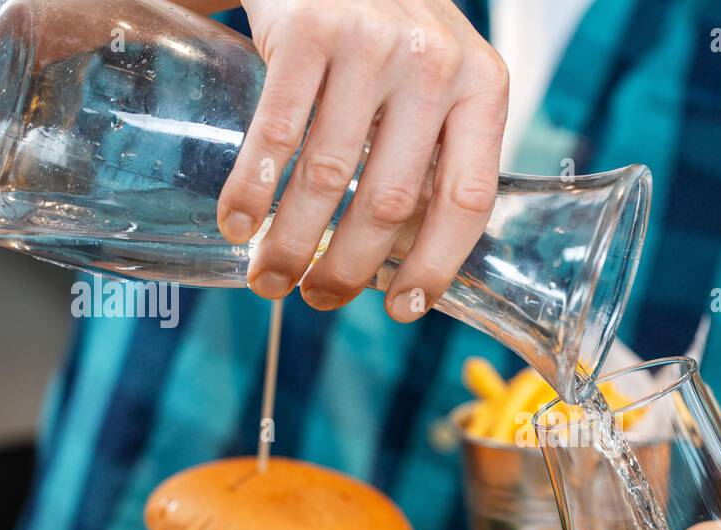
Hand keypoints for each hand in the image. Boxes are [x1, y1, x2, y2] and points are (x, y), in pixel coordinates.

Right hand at [220, 0, 507, 316]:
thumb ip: (433, 152)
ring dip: (292, 241)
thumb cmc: (387, 31)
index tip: (401, 310)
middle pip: (392, 200)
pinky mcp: (308, 27)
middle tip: (317, 299)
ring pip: (329, 174)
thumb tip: (405, 260)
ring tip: (269, 278)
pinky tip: (237, 225)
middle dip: (348, 268)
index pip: (467, 199)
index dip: (434, 265)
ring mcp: (372, 43)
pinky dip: (252, 189)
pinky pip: (277, 132)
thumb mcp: (437, 82)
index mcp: (483, 88)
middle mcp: (435, 64)